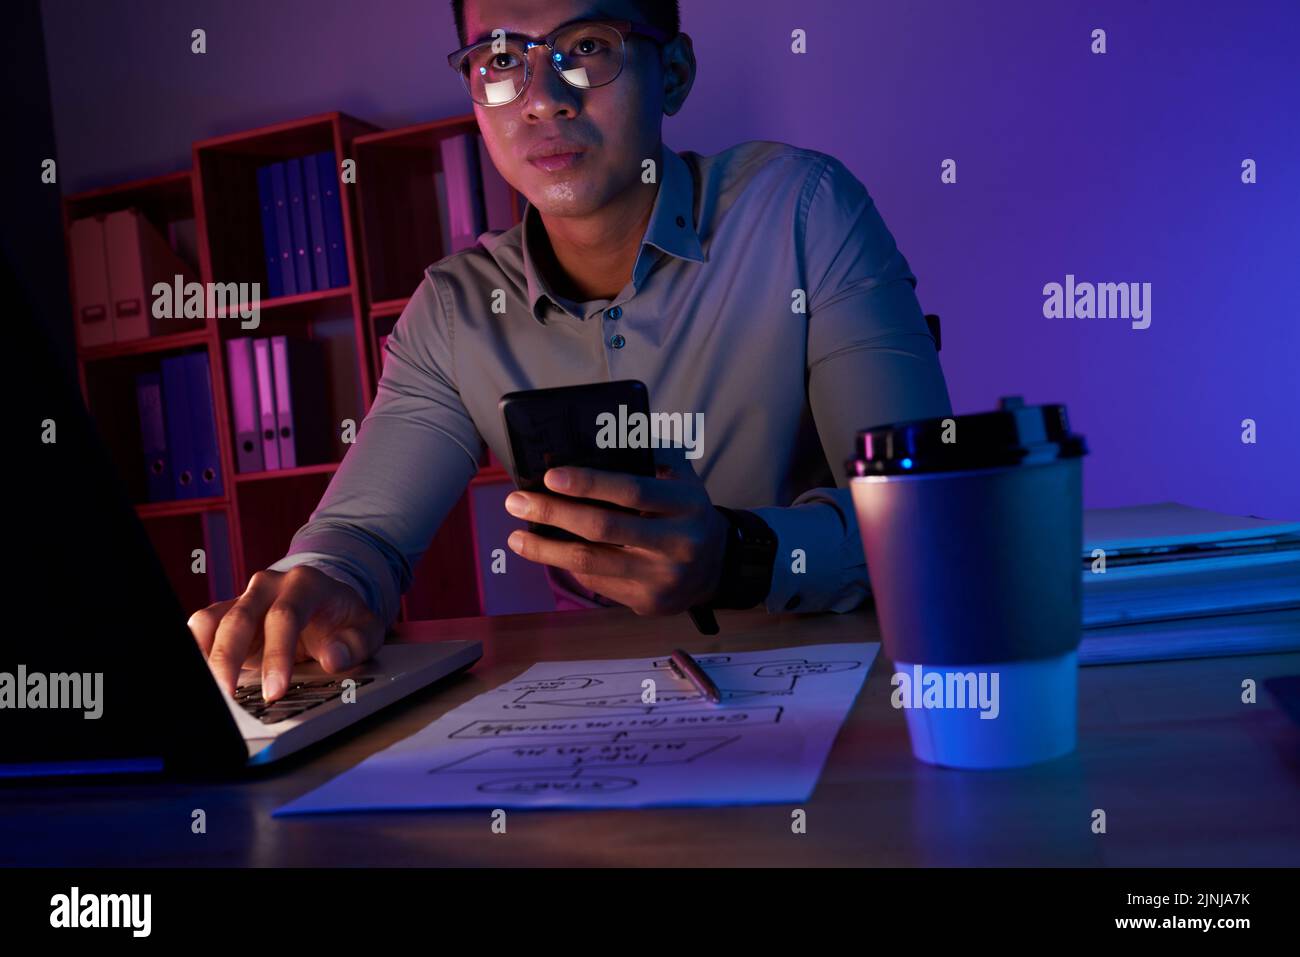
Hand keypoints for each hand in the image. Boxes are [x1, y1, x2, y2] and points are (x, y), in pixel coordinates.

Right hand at [186, 565, 384, 703]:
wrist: (326, 603)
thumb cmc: (343, 619)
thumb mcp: (366, 630)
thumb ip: (357, 643)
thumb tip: (333, 658)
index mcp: (305, 584)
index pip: (285, 616)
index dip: (278, 655)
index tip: (275, 691)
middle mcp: (269, 585)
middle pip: (241, 618)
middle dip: (231, 659)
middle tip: (230, 697)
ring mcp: (244, 597)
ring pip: (212, 619)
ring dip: (207, 655)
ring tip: (212, 689)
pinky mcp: (226, 614)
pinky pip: (202, 626)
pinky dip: (197, 649)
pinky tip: (201, 675)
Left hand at [504, 446, 729, 615]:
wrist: (717, 566)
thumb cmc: (685, 511)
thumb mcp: (680, 476)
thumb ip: (647, 455)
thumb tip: (597, 439)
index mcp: (685, 504)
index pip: (631, 491)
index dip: (589, 483)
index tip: (550, 476)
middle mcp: (677, 542)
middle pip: (603, 528)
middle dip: (553, 513)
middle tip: (516, 502)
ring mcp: (662, 577)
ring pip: (592, 563)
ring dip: (546, 549)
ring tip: (516, 537)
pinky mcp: (648, 602)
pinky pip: (598, 582)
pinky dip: (569, 566)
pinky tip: (550, 553)